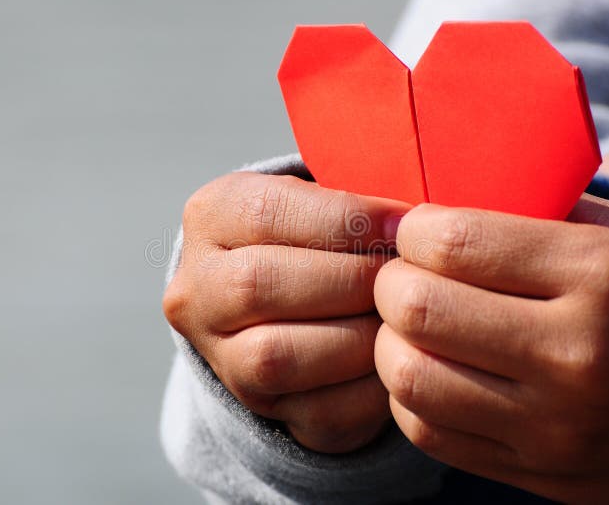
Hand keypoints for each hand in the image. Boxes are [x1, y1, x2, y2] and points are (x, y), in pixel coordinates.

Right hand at [164, 172, 409, 452]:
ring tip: (401, 320)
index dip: (343, 219)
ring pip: (276, 357)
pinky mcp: (260, 408)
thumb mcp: (318, 195)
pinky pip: (315, 412)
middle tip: (404, 277)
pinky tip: (395, 360)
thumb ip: (351, 199)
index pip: (265, 213)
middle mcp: (196, 290)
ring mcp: (220, 356)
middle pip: (259, 285)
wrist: (286, 298)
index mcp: (210, 217)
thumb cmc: (317, 234)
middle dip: (349, 280)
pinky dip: (368, 391)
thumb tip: (412, 222)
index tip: (401, 227)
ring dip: (357, 338)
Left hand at [373, 195, 608, 502]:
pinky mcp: (543, 475)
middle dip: (391, 283)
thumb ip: (530, 213)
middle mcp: (585, 356)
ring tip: (413, 325)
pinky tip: (434, 369)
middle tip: (404, 276)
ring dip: (390, 342)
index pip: (456, 243)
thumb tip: (426, 210)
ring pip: (410, 378)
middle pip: (418, 310)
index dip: (412, 230)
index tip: (415, 231)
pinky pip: (429, 431)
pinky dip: (412, 395)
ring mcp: (562, 427)